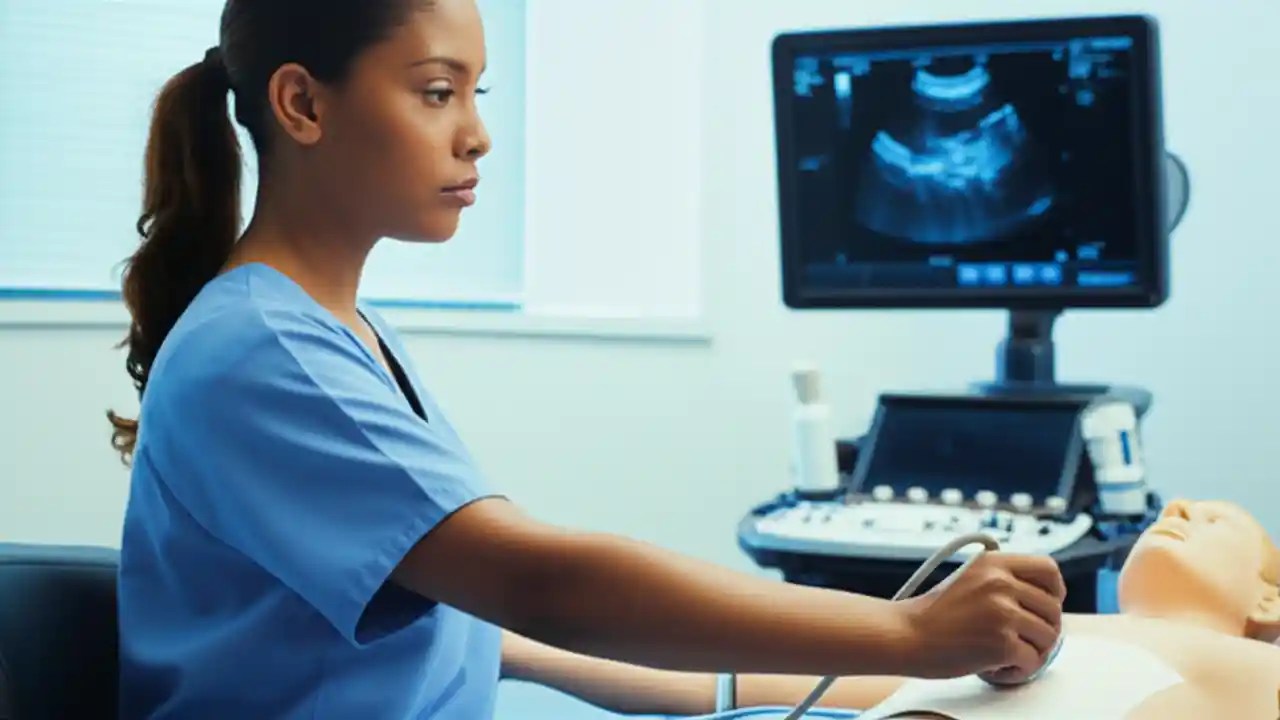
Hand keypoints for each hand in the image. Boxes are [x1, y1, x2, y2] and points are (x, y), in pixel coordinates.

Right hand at [894, 552, 1065, 679]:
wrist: (905, 635)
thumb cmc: (933, 614)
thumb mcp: (970, 579)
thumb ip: (1003, 580)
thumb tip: (1043, 599)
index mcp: (993, 563)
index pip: (1048, 569)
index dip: (1055, 590)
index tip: (1046, 604)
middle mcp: (1000, 583)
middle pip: (1053, 608)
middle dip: (1043, 628)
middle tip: (1023, 640)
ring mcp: (1003, 613)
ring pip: (1049, 636)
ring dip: (1033, 651)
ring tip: (1007, 655)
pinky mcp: (1002, 643)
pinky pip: (1033, 661)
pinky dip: (1019, 671)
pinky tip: (998, 668)